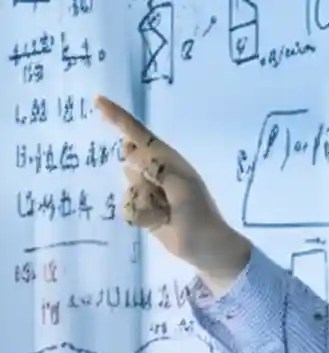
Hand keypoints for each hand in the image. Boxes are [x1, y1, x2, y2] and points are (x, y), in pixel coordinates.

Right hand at [96, 95, 248, 285]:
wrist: (206, 249)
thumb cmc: (199, 216)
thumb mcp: (182, 189)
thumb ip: (157, 169)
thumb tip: (129, 153)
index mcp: (171, 162)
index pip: (141, 135)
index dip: (120, 118)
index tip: (98, 101)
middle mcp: (158, 172)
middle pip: (131, 159)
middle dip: (136, 172)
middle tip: (159, 194)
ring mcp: (150, 190)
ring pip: (128, 186)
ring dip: (143, 202)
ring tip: (165, 213)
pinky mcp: (144, 209)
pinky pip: (128, 205)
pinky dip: (141, 215)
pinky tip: (158, 222)